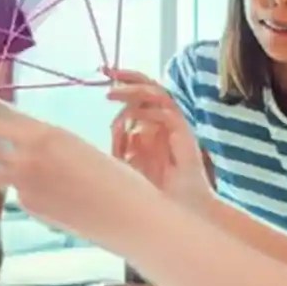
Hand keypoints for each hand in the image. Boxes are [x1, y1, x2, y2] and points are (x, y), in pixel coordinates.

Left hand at [0, 97, 155, 247]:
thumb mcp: (77, 145)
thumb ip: (44, 140)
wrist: (130, 219)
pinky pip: (10, 188)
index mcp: (44, 135)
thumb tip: (19, 136)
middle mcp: (27, 158)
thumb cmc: (116, 177)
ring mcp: (22, 186)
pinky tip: (33, 183)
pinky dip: (11, 182)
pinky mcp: (27, 207)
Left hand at [105, 68, 214, 212]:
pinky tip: (133, 120)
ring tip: (112, 94)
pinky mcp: (184, 135)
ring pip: (158, 95)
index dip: (121, 83)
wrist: (176, 213)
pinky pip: (168, 114)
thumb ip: (120, 144)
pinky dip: (149, 114)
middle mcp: (162, 122)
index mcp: (149, 125)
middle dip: (128, 76)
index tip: (102, 74)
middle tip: (107, 72)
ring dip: (134, 91)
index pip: (137, 95)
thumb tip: (115, 123)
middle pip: (149, 88)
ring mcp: (174, 127)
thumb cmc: (152, 192)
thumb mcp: (125, 164)